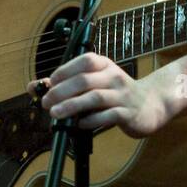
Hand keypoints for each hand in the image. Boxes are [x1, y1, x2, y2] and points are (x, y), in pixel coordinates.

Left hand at [29, 53, 169, 138]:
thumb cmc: (117, 93)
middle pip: (85, 80)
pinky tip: (79, 124)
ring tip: (55, 113)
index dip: (63, 71)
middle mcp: (114, 77)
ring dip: (71, 105)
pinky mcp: (127, 113)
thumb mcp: (96, 82)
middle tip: (46, 102)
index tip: (48, 84)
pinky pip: (107, 116)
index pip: (84, 61)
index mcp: (105, 66)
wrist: (151, 104)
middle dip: (61, 91)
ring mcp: (122, 95)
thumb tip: (35, 86)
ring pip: (94, 97)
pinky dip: (90, 121)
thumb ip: (69, 83)